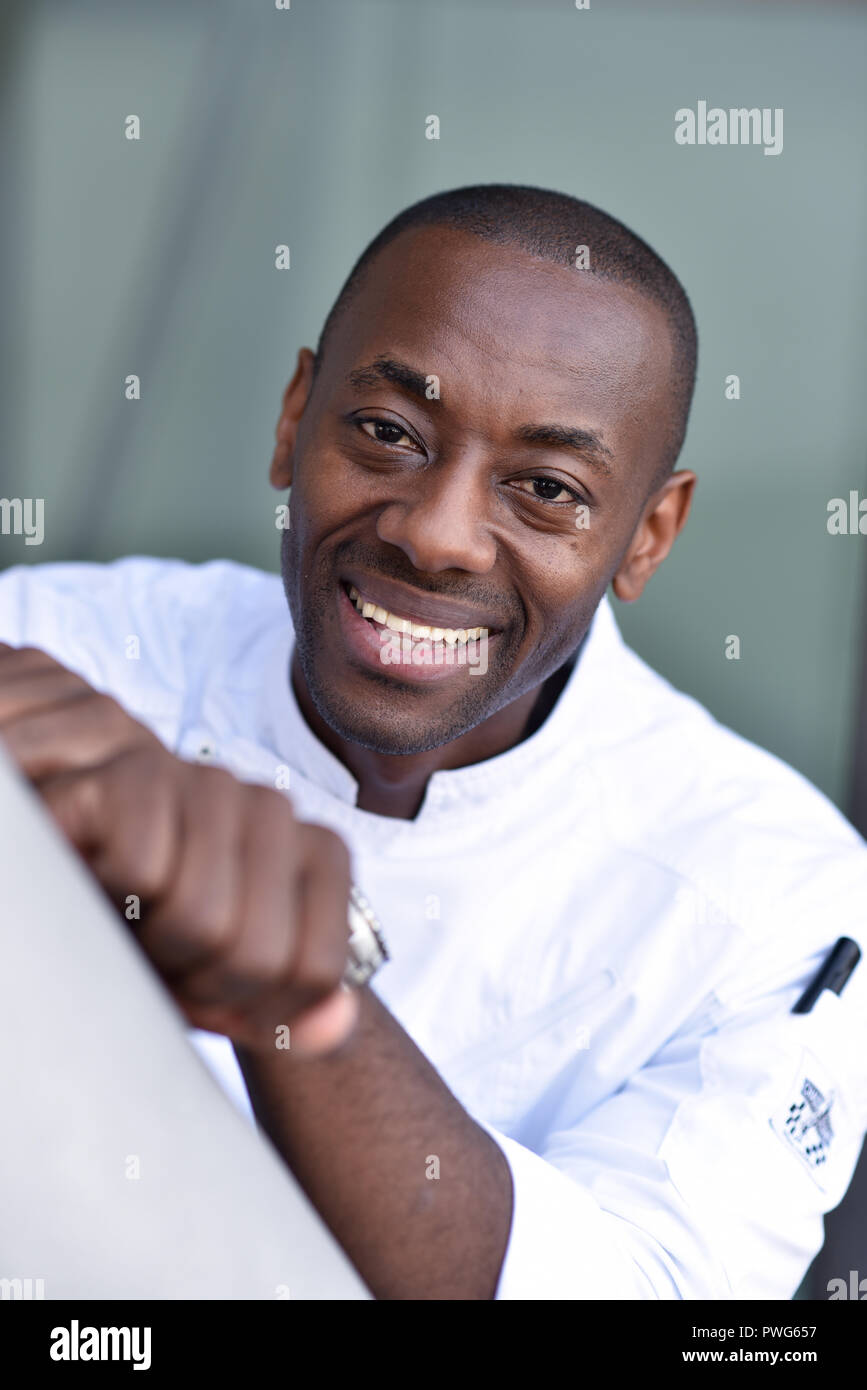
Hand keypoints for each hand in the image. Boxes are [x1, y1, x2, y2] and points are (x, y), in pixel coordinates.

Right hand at [0, 643, 359, 1054]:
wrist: (88, 876)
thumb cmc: (167, 934)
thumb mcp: (236, 988)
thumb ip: (296, 1011)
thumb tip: (336, 1024)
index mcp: (322, 852)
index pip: (316, 973)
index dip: (257, 1008)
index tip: (222, 978)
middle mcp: (275, 807)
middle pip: (259, 954)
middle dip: (201, 983)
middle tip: (170, 952)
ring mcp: (212, 783)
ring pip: (201, 916)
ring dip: (152, 944)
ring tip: (140, 915)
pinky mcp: (140, 772)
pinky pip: (140, 869)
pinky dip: (109, 893)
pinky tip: (106, 876)